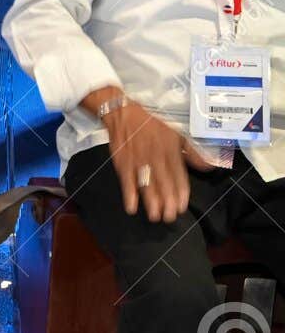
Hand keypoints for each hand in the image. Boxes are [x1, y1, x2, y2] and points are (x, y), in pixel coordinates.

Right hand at [99, 98, 205, 221]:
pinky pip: (126, 180)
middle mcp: (155, 157)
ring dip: (150, 201)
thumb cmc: (152, 125)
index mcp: (170, 150)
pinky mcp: (122, 163)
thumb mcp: (177, 134)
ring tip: (155, 216)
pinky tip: (131, 207)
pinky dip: (128, 194)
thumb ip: (192, 152)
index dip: (180, 191)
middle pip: (162, 182)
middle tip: (170, 217)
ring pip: (146, 183)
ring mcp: (138, 161)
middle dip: (166, 201)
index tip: (182, 206)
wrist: (123, 114)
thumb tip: (210, 167)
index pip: (177, 175)